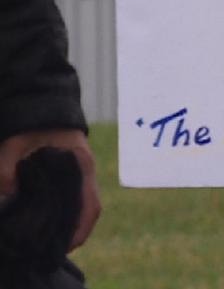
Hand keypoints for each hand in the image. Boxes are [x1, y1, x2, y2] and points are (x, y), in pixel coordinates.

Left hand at [0, 129, 100, 250]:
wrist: (40, 101)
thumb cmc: (28, 125)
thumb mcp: (12, 149)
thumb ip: (8, 176)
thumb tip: (7, 204)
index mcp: (79, 166)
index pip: (90, 206)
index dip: (80, 230)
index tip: (63, 246)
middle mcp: (85, 171)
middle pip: (88, 209)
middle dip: (72, 231)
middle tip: (48, 247)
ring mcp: (81, 169)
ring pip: (82, 203)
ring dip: (68, 220)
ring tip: (46, 235)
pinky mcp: (72, 169)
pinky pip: (75, 195)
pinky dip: (65, 209)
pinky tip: (46, 216)